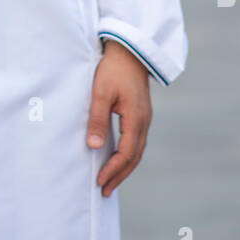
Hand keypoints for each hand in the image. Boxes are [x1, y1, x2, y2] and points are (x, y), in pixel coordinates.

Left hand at [86, 40, 151, 196]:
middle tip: (105, 191)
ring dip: (124, 167)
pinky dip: (128, 154)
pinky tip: (118, 158)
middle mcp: (144, 121)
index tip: (99, 182)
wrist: (129, 49)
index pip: (126, 153)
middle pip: (134, 157)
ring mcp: (144, 117)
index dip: (113, 170)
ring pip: (137, 150)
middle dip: (119, 175)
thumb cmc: (112, 68)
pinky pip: (136, 140)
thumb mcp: (100, 93)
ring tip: (110, 180)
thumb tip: (95, 147)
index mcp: (136, 118)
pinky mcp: (140, 112)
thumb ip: (97, 119)